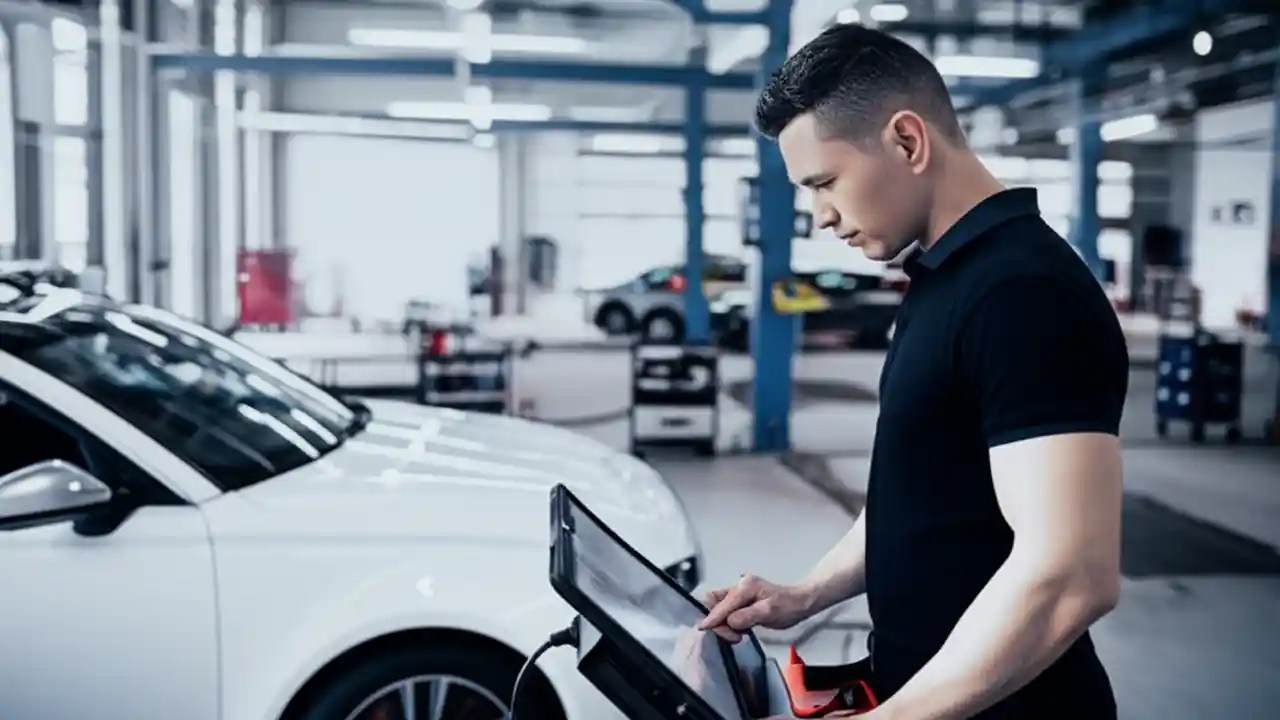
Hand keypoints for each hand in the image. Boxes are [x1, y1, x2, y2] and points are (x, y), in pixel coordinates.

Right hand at [697, 574, 814, 642]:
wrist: (801, 602)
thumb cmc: (788, 606)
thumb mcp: (769, 612)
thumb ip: (747, 616)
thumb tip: (729, 621)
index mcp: (745, 586)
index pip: (721, 603)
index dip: (712, 618)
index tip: (703, 629)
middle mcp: (739, 586)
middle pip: (714, 602)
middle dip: (717, 619)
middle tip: (732, 635)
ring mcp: (739, 593)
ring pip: (719, 607)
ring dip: (723, 622)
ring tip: (738, 634)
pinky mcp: (741, 601)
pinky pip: (726, 611)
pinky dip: (728, 622)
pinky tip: (739, 630)